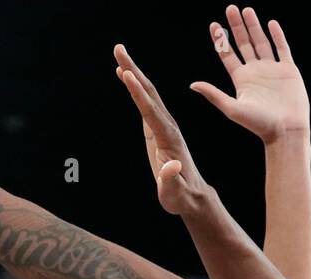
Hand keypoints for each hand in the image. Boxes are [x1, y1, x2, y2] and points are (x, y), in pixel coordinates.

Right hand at [113, 44, 210, 217]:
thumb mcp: (174, 192)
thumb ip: (171, 180)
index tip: (127, 74)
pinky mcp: (158, 129)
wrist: (192, 195)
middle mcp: (167, 126)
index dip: (138, 93)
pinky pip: (144, 103)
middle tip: (119, 49)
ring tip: (119, 55)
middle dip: (134, 70)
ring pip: (147, 94)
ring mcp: (163, 125)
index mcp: (168, 137)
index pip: (150, 111)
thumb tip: (172, 166)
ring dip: (133, 73)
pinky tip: (126, 77)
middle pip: (148, 93)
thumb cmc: (180, 197)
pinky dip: (134, 88)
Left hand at [192, 5, 308, 143]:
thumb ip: (214, 94)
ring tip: (247, 10)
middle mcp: (255, 72)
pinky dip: (277, 36)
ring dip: (254, 26)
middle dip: (236, 26)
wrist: (286, 131)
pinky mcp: (288, 70)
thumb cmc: (259, 124)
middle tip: (230, 8)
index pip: (228, 55)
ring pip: (261, 42)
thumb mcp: (232, 108)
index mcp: (241, 80)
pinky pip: (282, 49)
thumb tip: (192, 84)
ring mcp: (272, 70)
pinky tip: (270, 24)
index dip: (220, 40)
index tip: (214, 25)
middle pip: (244, 44)